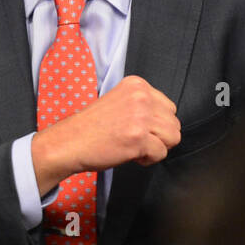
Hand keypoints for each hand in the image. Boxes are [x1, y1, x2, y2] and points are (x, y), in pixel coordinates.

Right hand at [31, 75, 180, 194]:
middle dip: (159, 136)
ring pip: (173, 138)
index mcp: (137, 84)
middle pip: (174, 123)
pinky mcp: (139, 138)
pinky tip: (130, 154)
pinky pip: (161, 153)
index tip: (137, 128)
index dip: (156, 124)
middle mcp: (141, 97)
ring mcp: (141, 117)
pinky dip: (148, 159)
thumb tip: (168, 121)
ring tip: (135, 146)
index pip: (169, 107)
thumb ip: (144, 105)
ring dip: (156, 147)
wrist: (70, 142)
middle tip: (136, 140)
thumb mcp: (120, 102)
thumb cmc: (92, 127)